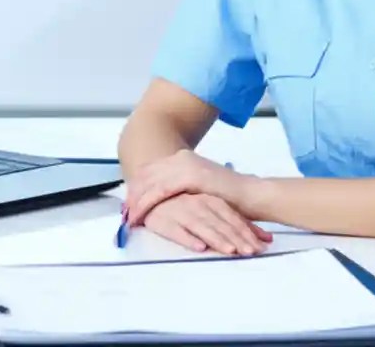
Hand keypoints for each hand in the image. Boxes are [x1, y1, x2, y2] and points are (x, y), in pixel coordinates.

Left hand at [125, 149, 256, 226]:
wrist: (252, 195)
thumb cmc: (231, 196)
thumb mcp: (202, 188)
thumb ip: (184, 188)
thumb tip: (169, 197)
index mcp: (184, 158)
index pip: (151, 170)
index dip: (137, 186)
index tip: (127, 201)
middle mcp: (182, 158)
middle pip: (146, 175)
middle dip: (132, 194)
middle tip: (122, 211)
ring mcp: (185, 166)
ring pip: (149, 183)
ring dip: (135, 201)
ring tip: (126, 216)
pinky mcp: (188, 178)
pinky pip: (158, 192)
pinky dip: (146, 204)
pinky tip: (138, 215)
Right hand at [142, 193, 272, 255]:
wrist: (151, 191)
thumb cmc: (186, 204)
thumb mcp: (214, 210)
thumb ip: (238, 223)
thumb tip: (266, 240)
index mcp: (211, 200)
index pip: (232, 218)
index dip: (246, 233)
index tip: (259, 247)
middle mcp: (198, 203)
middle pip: (220, 223)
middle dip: (236, 238)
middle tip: (250, 252)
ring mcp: (181, 211)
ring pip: (202, 227)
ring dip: (217, 239)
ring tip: (230, 251)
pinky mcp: (163, 220)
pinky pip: (176, 231)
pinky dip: (188, 238)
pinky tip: (199, 247)